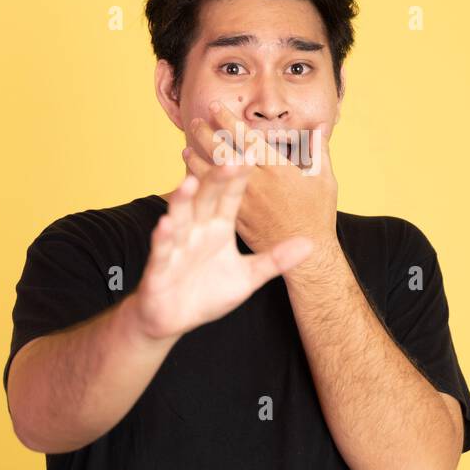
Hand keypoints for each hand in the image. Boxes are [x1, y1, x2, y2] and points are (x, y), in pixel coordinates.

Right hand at [133, 161, 314, 340]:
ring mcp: (177, 245)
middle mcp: (197, 230)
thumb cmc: (209, 292)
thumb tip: (309, 245)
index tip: (253, 151)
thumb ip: (275, 260)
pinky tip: (167, 224)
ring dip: (184, 200)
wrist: (174, 317)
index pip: (231, 197)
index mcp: (219, 228)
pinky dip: (164, 237)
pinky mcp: (159, 266)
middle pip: (207, 199)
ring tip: (190, 182)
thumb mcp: (248, 277)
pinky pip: (162, 249)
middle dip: (216, 179)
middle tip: (228, 156)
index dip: (240, 178)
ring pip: (181, 217)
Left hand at [183, 99, 339, 258]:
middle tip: (195, 121)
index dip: (228, 120)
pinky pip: (212, 199)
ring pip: (212, 177)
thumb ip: (319, 150)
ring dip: (196, 161)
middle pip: (222, 153)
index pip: (246, 138)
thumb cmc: (318, 215)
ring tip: (185, 149)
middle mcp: (256, 183)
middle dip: (206, 135)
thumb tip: (320, 125)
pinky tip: (192, 180)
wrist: (309, 255)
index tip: (215, 107)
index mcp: (277, 168)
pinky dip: (201, 187)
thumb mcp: (324, 180)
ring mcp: (244, 202)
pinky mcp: (237, 220)